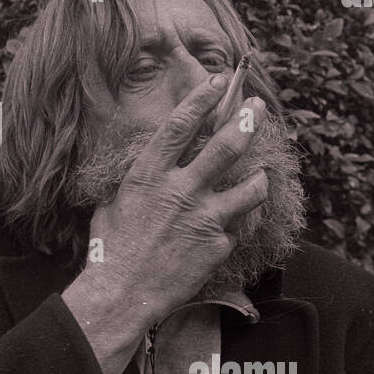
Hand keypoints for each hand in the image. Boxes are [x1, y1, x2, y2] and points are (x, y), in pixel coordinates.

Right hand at [62, 73, 268, 373]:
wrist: (121, 293)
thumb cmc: (110, 247)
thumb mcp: (115, 201)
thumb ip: (139, 179)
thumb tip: (152, 162)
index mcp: (149, 174)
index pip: (180, 126)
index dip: (202, 100)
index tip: (218, 81)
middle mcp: (180, 190)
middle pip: (226, 147)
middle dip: (247, 122)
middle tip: (258, 108)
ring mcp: (204, 218)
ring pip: (251, 188)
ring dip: (260, 177)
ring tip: (263, 173)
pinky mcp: (218, 245)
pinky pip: (237, 228)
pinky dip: (236, 224)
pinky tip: (234, 224)